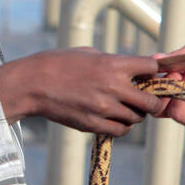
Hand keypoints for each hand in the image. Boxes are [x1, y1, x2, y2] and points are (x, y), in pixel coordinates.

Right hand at [13, 48, 164, 134]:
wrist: (32, 84)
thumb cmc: (58, 63)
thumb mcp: (89, 54)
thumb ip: (115, 62)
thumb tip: (136, 70)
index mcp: (113, 64)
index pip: (152, 68)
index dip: (153, 72)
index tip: (148, 75)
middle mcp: (113, 87)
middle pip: (151, 101)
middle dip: (151, 100)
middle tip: (144, 98)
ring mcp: (103, 108)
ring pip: (137, 118)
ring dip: (134, 114)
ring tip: (123, 107)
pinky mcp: (93, 125)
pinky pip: (120, 130)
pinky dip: (121, 126)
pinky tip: (113, 118)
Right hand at [151, 40, 184, 127]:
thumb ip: (176, 57)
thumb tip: (153, 59)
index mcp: (177, 88)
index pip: (154, 92)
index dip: (154, 82)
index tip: (162, 67)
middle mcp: (183, 104)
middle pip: (159, 107)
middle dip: (168, 85)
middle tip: (180, 69)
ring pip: (176, 113)